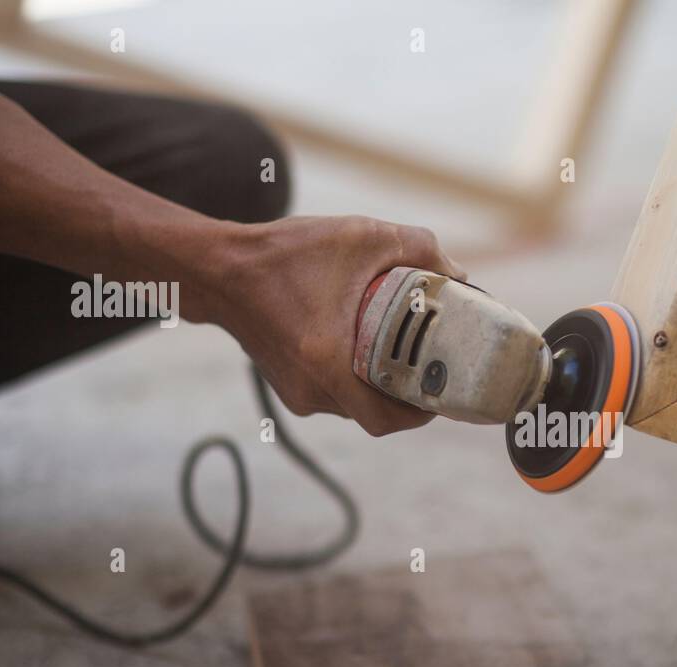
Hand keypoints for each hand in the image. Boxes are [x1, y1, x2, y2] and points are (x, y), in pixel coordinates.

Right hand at [204, 215, 465, 435]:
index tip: (442, 392)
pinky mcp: (288, 387)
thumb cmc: (285, 255)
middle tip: (431, 369)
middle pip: (375, 413)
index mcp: (328, 362)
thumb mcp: (360, 238)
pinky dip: (355, 376)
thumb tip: (457, 273)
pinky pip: (334, 393)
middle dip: (405, 396)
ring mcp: (296, 393)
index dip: (421, 414)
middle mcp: (310, 388)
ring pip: (355, 404)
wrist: (218, 269)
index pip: (385, 419)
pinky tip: (366, 347)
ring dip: (380, 385)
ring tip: (402, 353)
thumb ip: (418, 248)